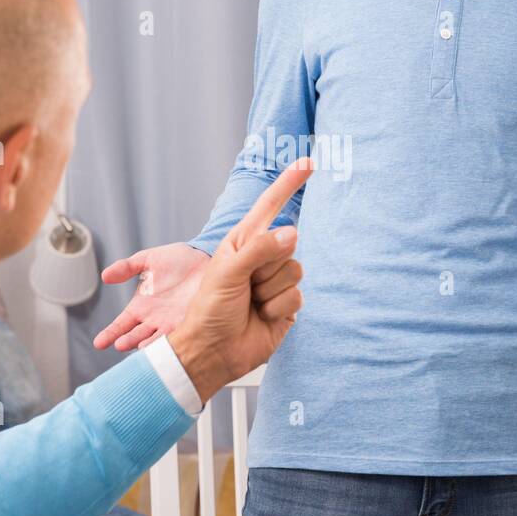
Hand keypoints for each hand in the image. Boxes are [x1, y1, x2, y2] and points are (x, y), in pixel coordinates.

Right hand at [93, 242, 210, 350]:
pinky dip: (171, 344)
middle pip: (135, 336)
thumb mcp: (148, 260)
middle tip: (120, 344)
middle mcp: (153, 320)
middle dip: (127, 341)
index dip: (110, 334)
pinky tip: (165, 348)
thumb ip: (126, 268)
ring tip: (140, 347)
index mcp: (140, 308)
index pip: (121, 325)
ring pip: (155, 341)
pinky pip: (178, 337)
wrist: (206, 258)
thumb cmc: (177, 259)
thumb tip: (104, 276)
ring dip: (147, 345)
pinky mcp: (190, 324)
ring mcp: (171, 324)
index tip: (98, 343)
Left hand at [167, 157, 312, 402]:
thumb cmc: (209, 310)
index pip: (270, 206)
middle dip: (268, 265)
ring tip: (251, 303)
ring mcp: (275, 281)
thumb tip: (293, 233)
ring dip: (271, 290)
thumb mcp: (228, 272)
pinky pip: (297, 296)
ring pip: (295, 271)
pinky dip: (278, 307)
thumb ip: (260, 249)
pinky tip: (261, 316)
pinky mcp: (286, 305)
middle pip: (288, 243)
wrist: (213, 352)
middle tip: (245, 284)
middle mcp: (262, 258)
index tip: (307, 163)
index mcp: (243, 242)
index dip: (288, 184)